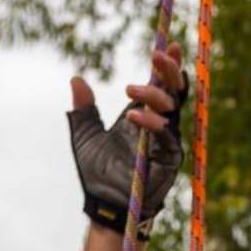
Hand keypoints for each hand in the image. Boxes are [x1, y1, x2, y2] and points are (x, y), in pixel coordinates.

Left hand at [69, 44, 188, 237]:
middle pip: (175, 90)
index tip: (167, 44)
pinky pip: (166, 134)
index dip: (167, 65)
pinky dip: (150, 122)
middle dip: (169, 70)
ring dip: (153, 95)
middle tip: (157, 55)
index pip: (161, 85)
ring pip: (172, 108)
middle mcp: (160, 125)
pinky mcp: (170, 159)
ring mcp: (167, 142)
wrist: (103, 206)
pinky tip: (132, 117)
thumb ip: (83, 109)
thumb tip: (75, 78)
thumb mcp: (85, 136)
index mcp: (144, 115)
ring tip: (130, 90)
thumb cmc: (97, 174)